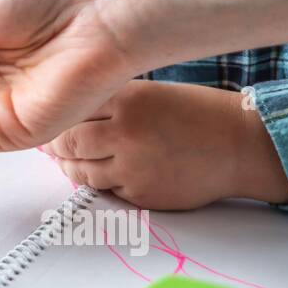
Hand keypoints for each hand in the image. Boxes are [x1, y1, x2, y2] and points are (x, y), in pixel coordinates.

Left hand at [43, 80, 287, 208]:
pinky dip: (99, 182)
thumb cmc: (194, 114)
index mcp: (127, 100)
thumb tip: (65, 118)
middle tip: (52, 145)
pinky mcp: (141, 194)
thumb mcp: (150, 93)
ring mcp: (132, 167)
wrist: (238, 145)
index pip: (70, 111)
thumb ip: (109, 103)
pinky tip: (103, 172)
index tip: (48, 120)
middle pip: (68, 143)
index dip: (55, 119)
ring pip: (81, 171)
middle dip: (56, 146)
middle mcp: (126, 132)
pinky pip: (106, 189)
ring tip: (71, 160)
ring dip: (71, 167)